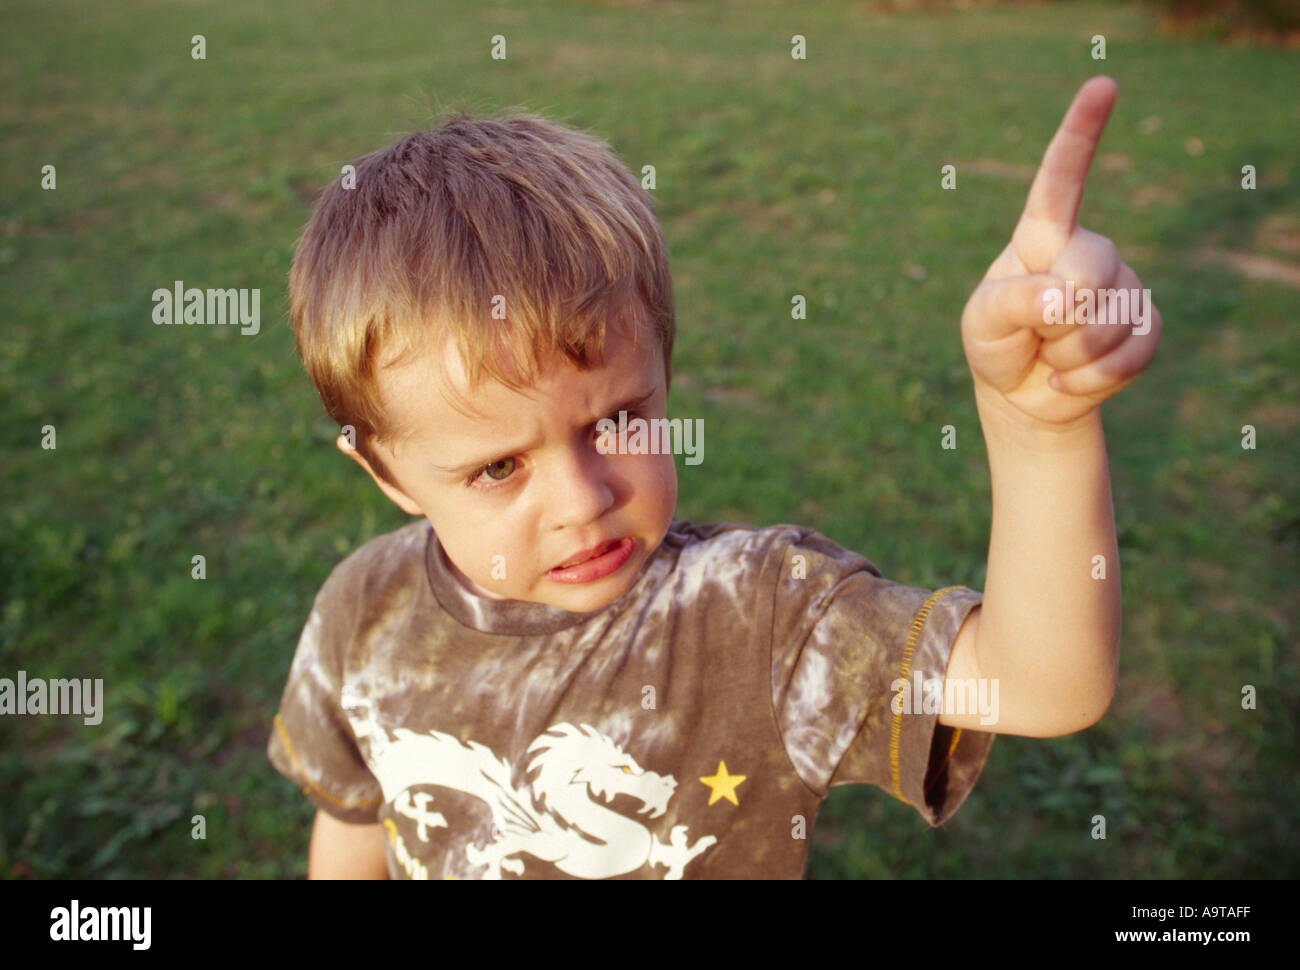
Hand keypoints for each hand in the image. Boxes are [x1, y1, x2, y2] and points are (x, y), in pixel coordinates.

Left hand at [961, 76, 1162, 429]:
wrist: (1022, 392)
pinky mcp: (1144, 326)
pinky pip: (1129, 353)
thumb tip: (1066, 295)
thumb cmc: (997, 343)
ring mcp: (1122, 286)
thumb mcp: (984, 321)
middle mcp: (1087, 252)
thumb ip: (1014, 300)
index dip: (1080, 135)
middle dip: (1058, 314)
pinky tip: (1069, 378)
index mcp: (1043, 237)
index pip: (1061, 181)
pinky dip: (1091, 379)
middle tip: (1037, 331)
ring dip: (1068, 353)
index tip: (1101, 87)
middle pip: (1090, 269)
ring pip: (1106, 321)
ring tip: (1051, 353)